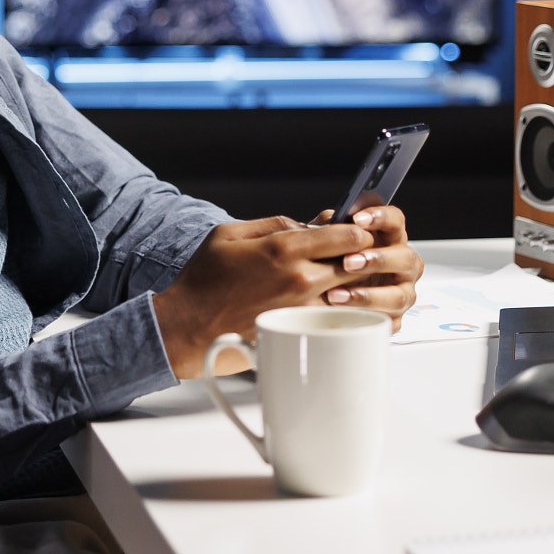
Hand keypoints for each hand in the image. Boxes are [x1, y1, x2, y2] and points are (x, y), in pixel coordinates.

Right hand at [153, 215, 382, 378]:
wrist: (188, 327)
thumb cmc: (204, 280)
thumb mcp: (229, 233)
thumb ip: (273, 222)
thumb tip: (306, 224)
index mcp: (284, 248)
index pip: (348, 234)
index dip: (360, 229)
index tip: (358, 229)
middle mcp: (300, 278)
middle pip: (359, 263)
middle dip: (365, 256)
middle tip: (360, 254)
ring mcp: (303, 309)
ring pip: (353, 293)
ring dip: (357, 285)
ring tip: (349, 279)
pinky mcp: (299, 332)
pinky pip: (337, 318)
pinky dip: (345, 310)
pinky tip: (341, 304)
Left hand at [310, 205, 422, 330]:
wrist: (322, 297)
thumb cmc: (331, 263)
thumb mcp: (328, 243)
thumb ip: (332, 230)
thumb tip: (330, 220)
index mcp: (391, 239)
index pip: (395, 221)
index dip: (381, 217)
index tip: (357, 220)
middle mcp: (403, 265)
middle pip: (405, 258)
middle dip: (378, 259)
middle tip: (348, 262)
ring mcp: (402, 293)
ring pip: (398, 296)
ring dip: (368, 295)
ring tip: (336, 294)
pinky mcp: (394, 318)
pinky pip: (386, 321)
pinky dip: (363, 317)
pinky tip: (341, 312)